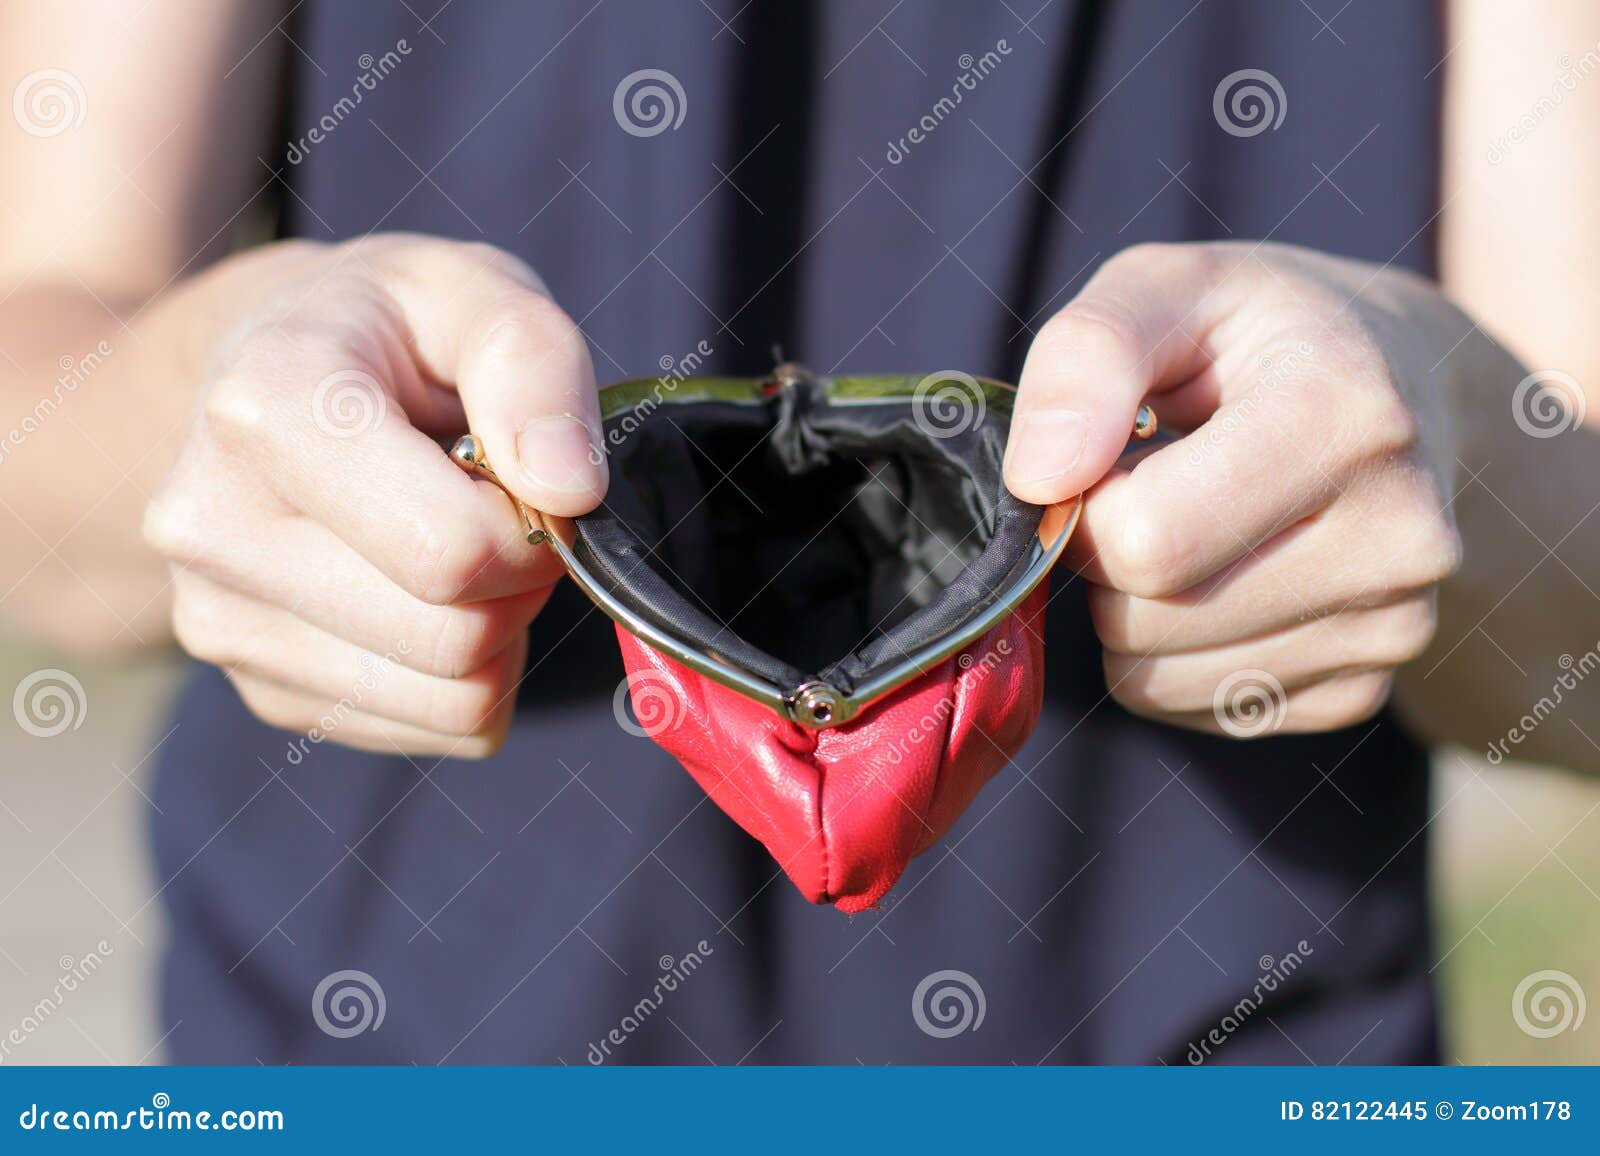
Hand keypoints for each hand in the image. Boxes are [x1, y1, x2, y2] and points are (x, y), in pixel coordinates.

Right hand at [144, 234, 606, 755]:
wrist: (261, 375)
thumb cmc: (387, 332)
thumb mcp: (471, 292)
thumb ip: (534, 366)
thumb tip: (571, 491)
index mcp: (263, 408)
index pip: (449, 551)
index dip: (528, 524)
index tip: (521, 473)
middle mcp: (214, 526)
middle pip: (456, 638)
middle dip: (520, 580)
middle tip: (504, 508)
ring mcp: (222, 622)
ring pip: (452, 698)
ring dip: (501, 629)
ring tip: (462, 540)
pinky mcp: (263, 688)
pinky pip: (436, 730)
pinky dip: (469, 673)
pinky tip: (427, 591)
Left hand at [1004, 242, 1467, 735]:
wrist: (1405, 391)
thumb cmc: (1258, 337)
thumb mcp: (1167, 289)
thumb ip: (1087, 358)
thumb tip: (1039, 481)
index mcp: (1347, 417)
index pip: (1146, 541)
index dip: (1089, 504)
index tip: (1117, 455)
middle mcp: (1396, 536)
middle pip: (1143, 621)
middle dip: (1107, 559)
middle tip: (1155, 487)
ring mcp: (1391, 627)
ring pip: (1154, 681)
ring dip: (1134, 611)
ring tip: (1197, 524)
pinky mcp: (1364, 689)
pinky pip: (1193, 709)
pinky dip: (1175, 654)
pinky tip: (1225, 575)